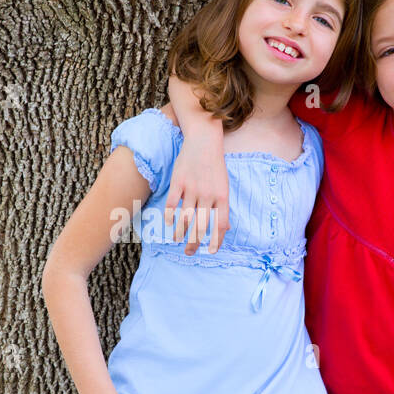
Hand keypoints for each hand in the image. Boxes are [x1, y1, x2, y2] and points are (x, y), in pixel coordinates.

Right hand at [163, 76, 228, 255]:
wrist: (204, 141)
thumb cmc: (215, 165)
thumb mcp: (224, 185)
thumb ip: (221, 206)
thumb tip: (224, 228)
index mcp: (222, 196)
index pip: (220, 224)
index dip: (216, 241)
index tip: (210, 252)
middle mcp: (208, 194)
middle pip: (201, 226)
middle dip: (195, 243)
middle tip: (189, 253)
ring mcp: (192, 188)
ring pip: (185, 217)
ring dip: (181, 233)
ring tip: (178, 241)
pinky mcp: (178, 182)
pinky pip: (172, 204)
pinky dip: (170, 217)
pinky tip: (169, 224)